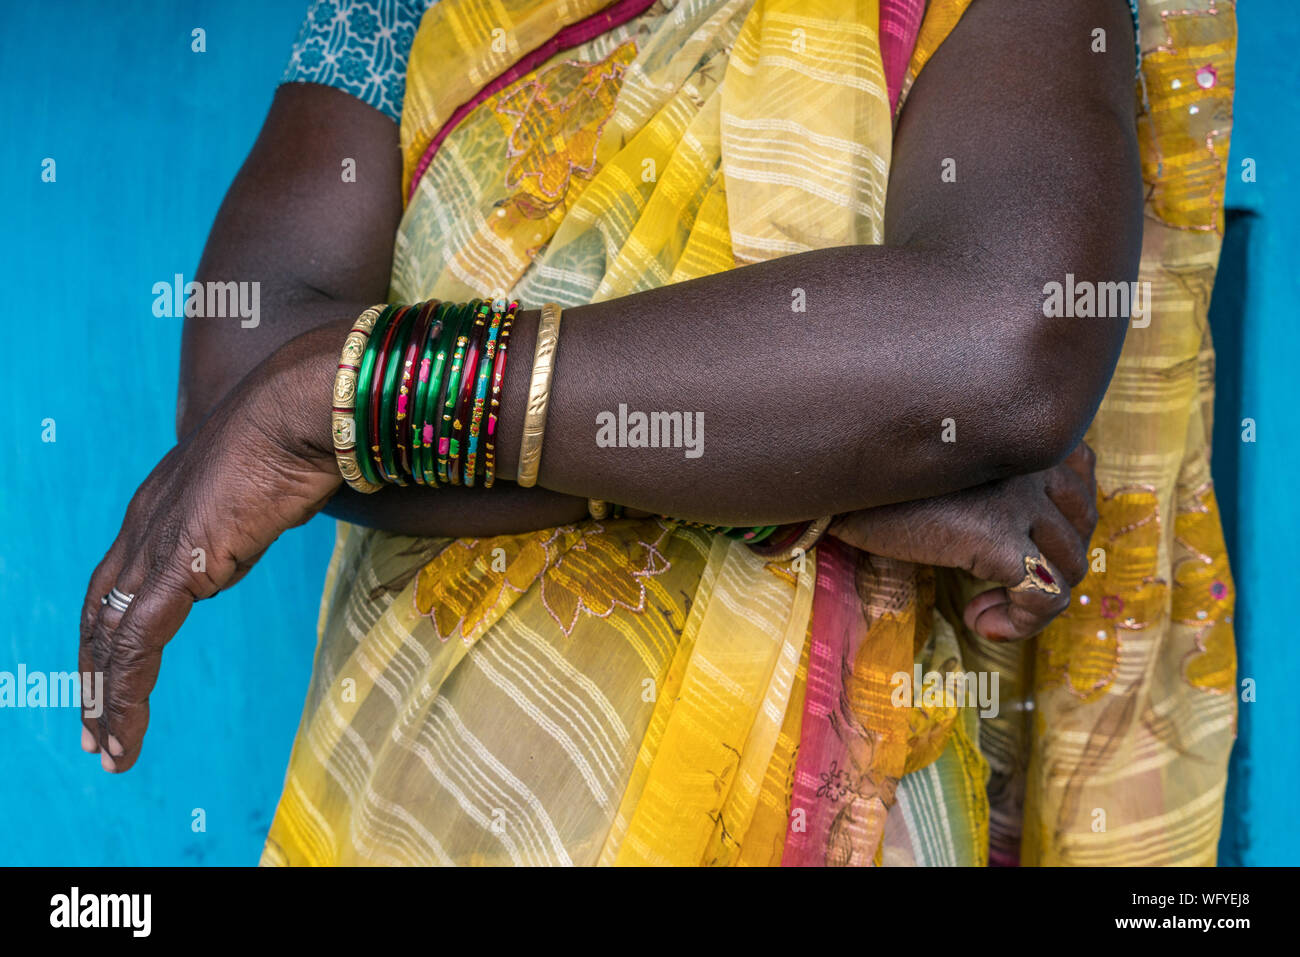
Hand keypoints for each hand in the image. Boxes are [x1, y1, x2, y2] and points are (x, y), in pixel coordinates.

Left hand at [79, 350, 341, 771]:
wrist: (302, 410)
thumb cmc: (298, 437)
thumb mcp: (261, 491)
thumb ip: (239, 525)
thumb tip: (241, 548)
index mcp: (160, 507)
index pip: (117, 582)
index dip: (110, 631)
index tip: (116, 675)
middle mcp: (143, 527)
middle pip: (97, 614)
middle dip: (93, 675)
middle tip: (93, 731)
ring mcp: (154, 545)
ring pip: (109, 639)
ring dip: (105, 701)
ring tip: (109, 750)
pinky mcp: (179, 566)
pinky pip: (137, 645)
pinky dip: (125, 694)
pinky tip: (125, 730)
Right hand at [828, 443, 1097, 640]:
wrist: (831, 479)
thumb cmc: (875, 476)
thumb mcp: (942, 467)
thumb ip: (983, 477)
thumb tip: (1007, 533)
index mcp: (1019, 431)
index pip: (1080, 476)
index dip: (1057, 520)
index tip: (1014, 545)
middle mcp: (1030, 458)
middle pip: (1082, 523)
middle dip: (1050, 563)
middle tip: (999, 587)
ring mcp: (1019, 497)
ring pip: (1070, 565)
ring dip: (1034, 600)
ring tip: (981, 609)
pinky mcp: (997, 537)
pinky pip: (1043, 596)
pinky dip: (1023, 622)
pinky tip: (977, 620)